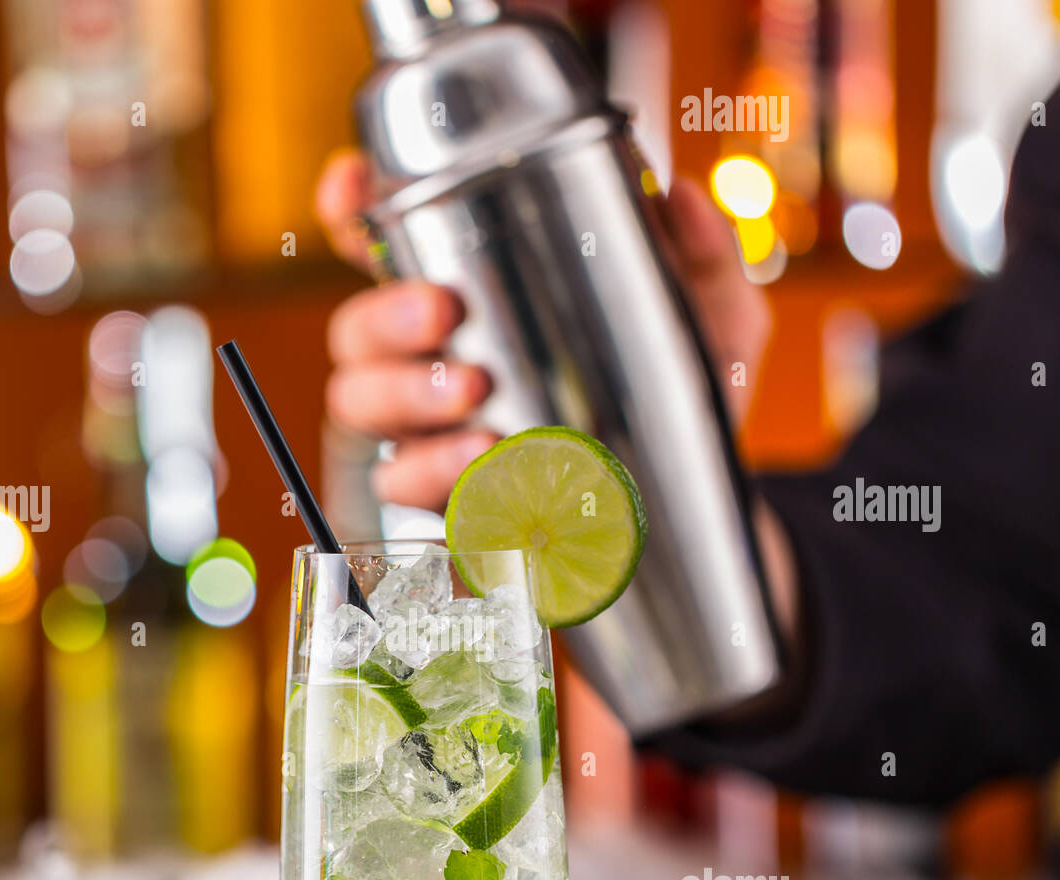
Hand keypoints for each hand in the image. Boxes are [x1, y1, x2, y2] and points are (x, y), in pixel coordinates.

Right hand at [316, 149, 770, 510]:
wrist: (685, 511)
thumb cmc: (679, 406)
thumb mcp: (709, 323)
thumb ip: (702, 258)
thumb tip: (676, 196)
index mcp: (479, 297)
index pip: (388, 245)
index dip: (351, 212)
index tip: (350, 189)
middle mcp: (435, 361)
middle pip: (356, 327)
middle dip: (385, 314)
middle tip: (444, 311)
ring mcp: (429, 433)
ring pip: (359, 401)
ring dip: (404, 391)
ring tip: (472, 389)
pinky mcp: (441, 497)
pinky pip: (400, 482)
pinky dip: (433, 467)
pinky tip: (481, 457)